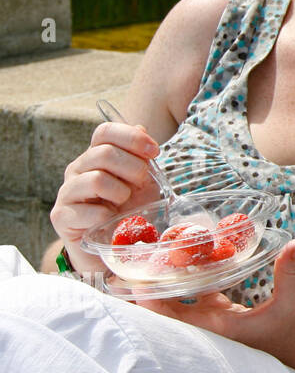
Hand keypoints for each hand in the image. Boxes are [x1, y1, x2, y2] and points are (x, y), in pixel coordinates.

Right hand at [50, 121, 161, 271]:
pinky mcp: (61, 217)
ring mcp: (66, 192)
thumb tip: (140, 127)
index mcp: (96, 155)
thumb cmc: (128, 208)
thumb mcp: (143, 181)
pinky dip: (108, 216)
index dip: (132, 137)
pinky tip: (111, 220)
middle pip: (103, 153)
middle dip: (133, 168)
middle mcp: (78, 169)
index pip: (105, 131)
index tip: (155, 152)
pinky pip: (88, 211)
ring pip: (96, 179)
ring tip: (124, 203)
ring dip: (120, 192)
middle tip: (141, 184)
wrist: (111, 244)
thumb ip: (141, 156)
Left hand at [137, 240, 294, 370]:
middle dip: (150, 285)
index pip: (169, 318)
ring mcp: (208, 321)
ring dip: (165, 281)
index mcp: (216, 328)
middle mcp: (205, 327)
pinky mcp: (216, 314)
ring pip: (174, 302)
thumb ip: (290, 273)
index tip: (140, 276)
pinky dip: (185, 280)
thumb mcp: (293, 302)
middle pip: (162, 310)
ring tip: (157, 253)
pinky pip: (191, 295)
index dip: (150, 299)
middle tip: (140, 257)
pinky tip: (185, 259)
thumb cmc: (293, 333)